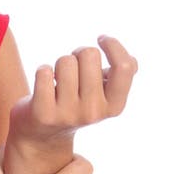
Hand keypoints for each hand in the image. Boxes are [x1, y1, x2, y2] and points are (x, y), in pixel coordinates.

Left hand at [7, 35, 137, 150]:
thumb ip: (119, 76)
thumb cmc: (76, 102)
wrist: (42, 134)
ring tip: (57, 80)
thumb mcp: (102, 93)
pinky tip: (44, 85)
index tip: (102, 39)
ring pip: (65, 61)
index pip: (124, 67)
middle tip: (72, 68)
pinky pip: (44, 72)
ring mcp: (68, 114)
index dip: (113, 46)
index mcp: (115, 106)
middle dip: (78, 54)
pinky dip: (42, 71)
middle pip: (89, 55)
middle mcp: (94, 112)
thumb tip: (131, 61)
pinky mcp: (44, 113)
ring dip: (59, 64)